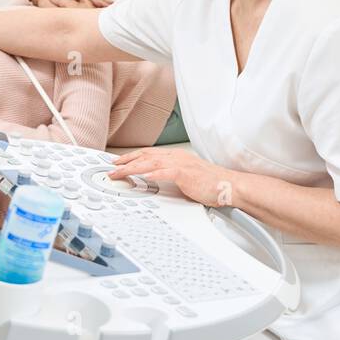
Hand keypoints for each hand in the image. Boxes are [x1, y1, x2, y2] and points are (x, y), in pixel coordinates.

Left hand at [107, 148, 234, 206]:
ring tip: (119, 173)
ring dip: (132, 168)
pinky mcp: (186, 173)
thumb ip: (170, 175)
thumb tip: (155, 180)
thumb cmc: (210, 183)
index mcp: (176, 156)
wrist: (227, 185)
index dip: (132, 157)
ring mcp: (181, 164)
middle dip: (126, 161)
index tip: (118, 162)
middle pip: (145, 156)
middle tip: (111, 167)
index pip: (149, 154)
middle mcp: (176, 156)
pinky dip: (153, 174)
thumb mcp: (186, 176)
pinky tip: (143, 176)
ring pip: (151, 163)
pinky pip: (166, 172)